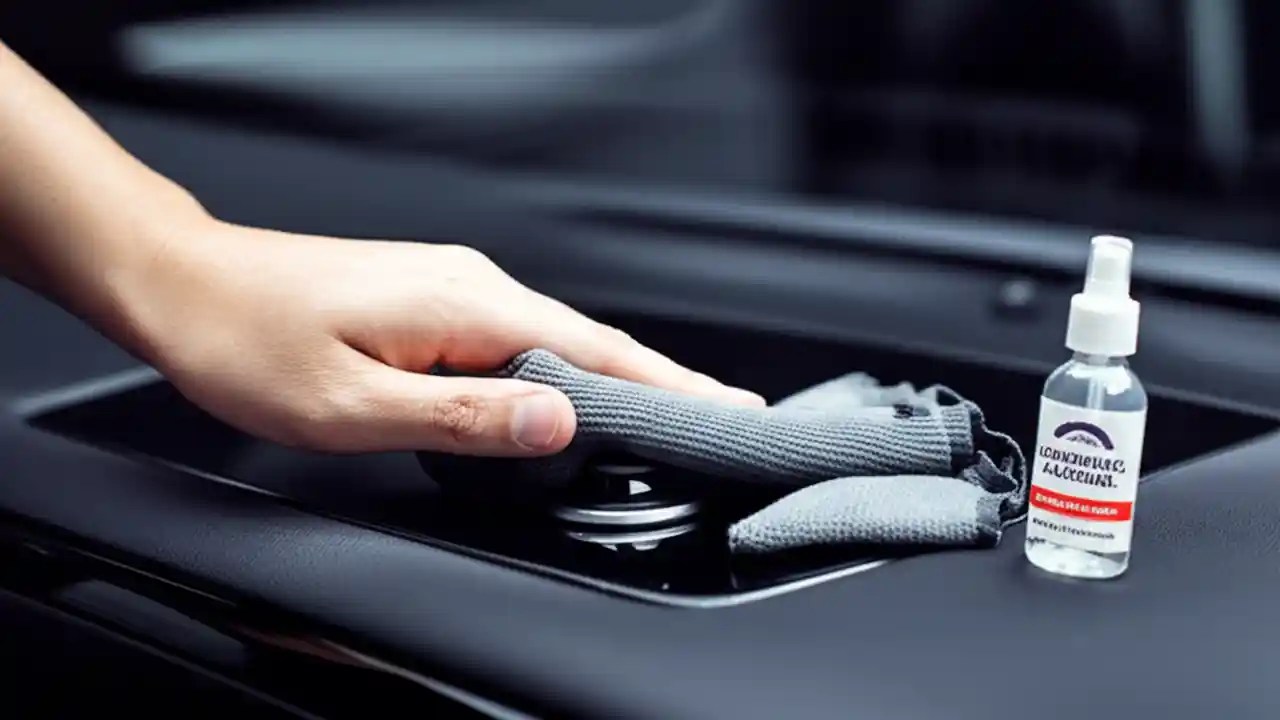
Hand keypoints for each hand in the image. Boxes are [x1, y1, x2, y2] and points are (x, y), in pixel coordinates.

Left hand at [119, 217, 762, 455]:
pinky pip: (519, 335)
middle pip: (590, 341)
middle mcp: (471, 283)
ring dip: (612, 375)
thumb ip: (463, 417)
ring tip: (664, 412)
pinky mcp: (434, 296)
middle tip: (717, 416)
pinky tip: (570, 392)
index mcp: (465, 307)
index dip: (668, 384)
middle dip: (659, 380)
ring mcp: (454, 284)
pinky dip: (562, 366)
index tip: (727, 406)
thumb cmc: (251, 342)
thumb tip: (560, 424)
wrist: (187, 284)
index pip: (594, 351)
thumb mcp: (354, 403)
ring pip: (555, 338)